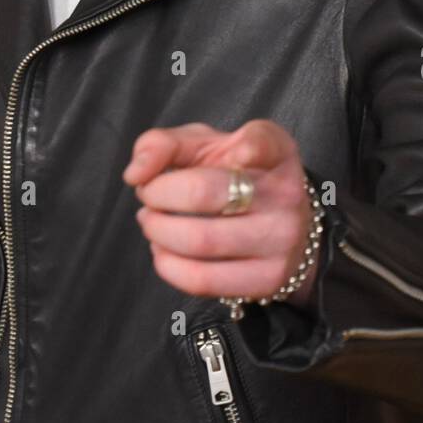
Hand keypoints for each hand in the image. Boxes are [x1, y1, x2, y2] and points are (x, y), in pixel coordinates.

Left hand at [121, 119, 320, 308]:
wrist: (281, 226)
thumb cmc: (233, 176)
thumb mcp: (204, 146)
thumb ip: (164, 144)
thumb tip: (136, 173)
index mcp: (275, 150)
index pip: (260, 142)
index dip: (243, 148)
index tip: (215, 156)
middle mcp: (286, 193)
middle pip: (203, 193)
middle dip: (158, 194)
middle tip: (147, 195)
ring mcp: (282, 239)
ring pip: (200, 241)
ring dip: (158, 231)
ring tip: (151, 221)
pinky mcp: (269, 278)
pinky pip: (204, 279)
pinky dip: (168, 265)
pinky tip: (163, 250)